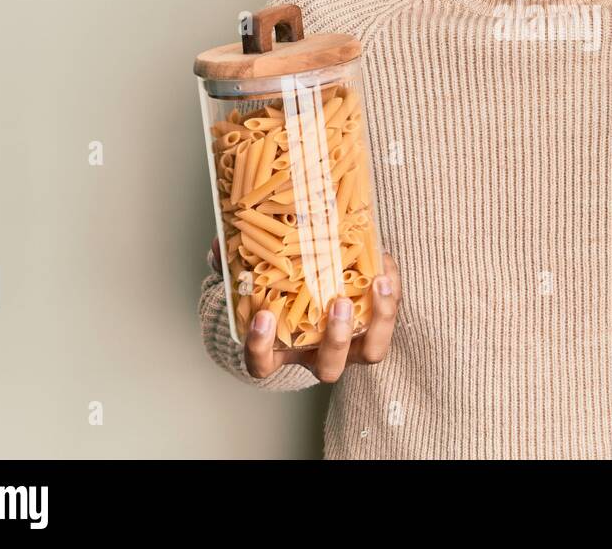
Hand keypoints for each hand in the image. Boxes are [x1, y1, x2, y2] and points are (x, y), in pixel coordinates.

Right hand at [209, 237, 401, 381]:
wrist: (309, 296)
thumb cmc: (278, 295)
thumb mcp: (252, 280)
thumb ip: (233, 267)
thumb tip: (219, 244)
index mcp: (282, 350)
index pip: (263, 364)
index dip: (260, 347)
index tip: (262, 318)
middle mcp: (319, 355)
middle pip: (330, 368)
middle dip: (337, 338)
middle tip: (339, 303)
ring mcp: (351, 345)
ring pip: (373, 351)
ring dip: (379, 318)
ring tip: (377, 282)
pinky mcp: (375, 325)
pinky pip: (389, 316)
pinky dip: (392, 291)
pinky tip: (385, 262)